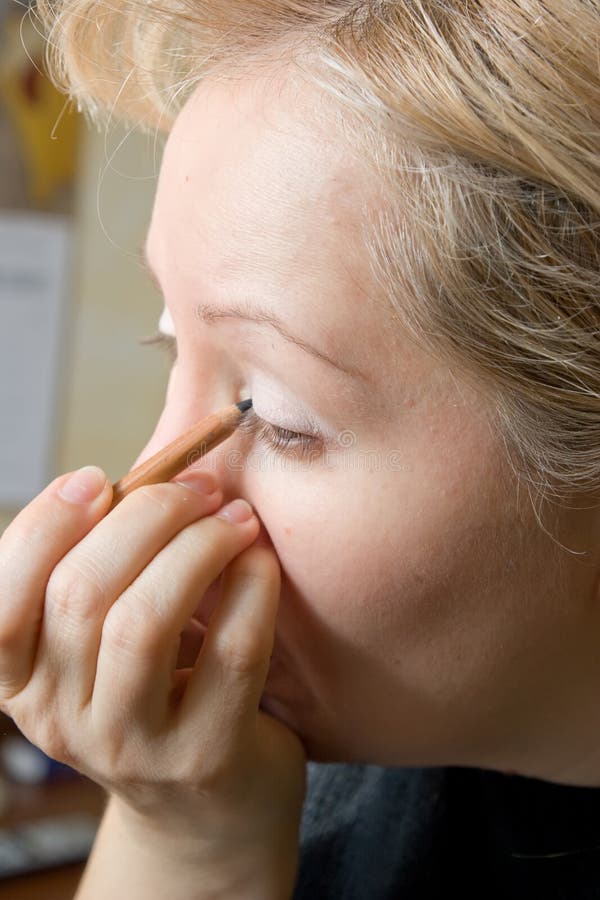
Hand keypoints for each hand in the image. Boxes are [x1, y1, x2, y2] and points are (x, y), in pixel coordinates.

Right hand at [0, 466, 306, 887]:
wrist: (209, 803)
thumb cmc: (159, 687)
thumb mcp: (106, 636)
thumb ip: (108, 562)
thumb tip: (156, 467)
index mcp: (22, 680)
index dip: (45, 524)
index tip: (99, 478)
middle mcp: (60, 719)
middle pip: (81, 593)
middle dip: (146, 516)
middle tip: (198, 486)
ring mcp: (131, 745)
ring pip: (144, 621)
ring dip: (197, 547)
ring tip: (236, 518)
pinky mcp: (204, 755)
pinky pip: (230, 652)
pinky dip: (252, 586)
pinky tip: (263, 559)